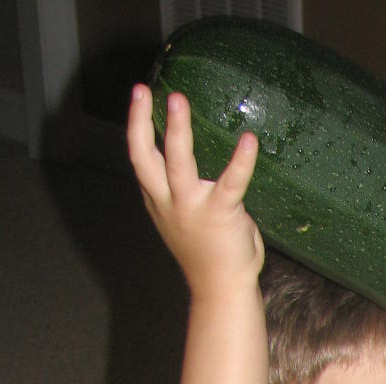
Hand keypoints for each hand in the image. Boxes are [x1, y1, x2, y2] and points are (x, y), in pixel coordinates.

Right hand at [126, 84, 263, 294]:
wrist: (223, 291)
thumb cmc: (211, 256)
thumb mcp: (190, 222)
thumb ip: (194, 197)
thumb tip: (215, 178)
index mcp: (160, 202)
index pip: (140, 160)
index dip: (136, 127)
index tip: (139, 97)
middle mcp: (170, 203)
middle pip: (145, 158)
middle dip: (141, 122)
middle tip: (144, 91)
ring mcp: (193, 208)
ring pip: (177, 164)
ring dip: (177, 131)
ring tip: (177, 100)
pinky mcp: (220, 214)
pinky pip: (231, 183)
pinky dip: (241, 161)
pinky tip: (249, 141)